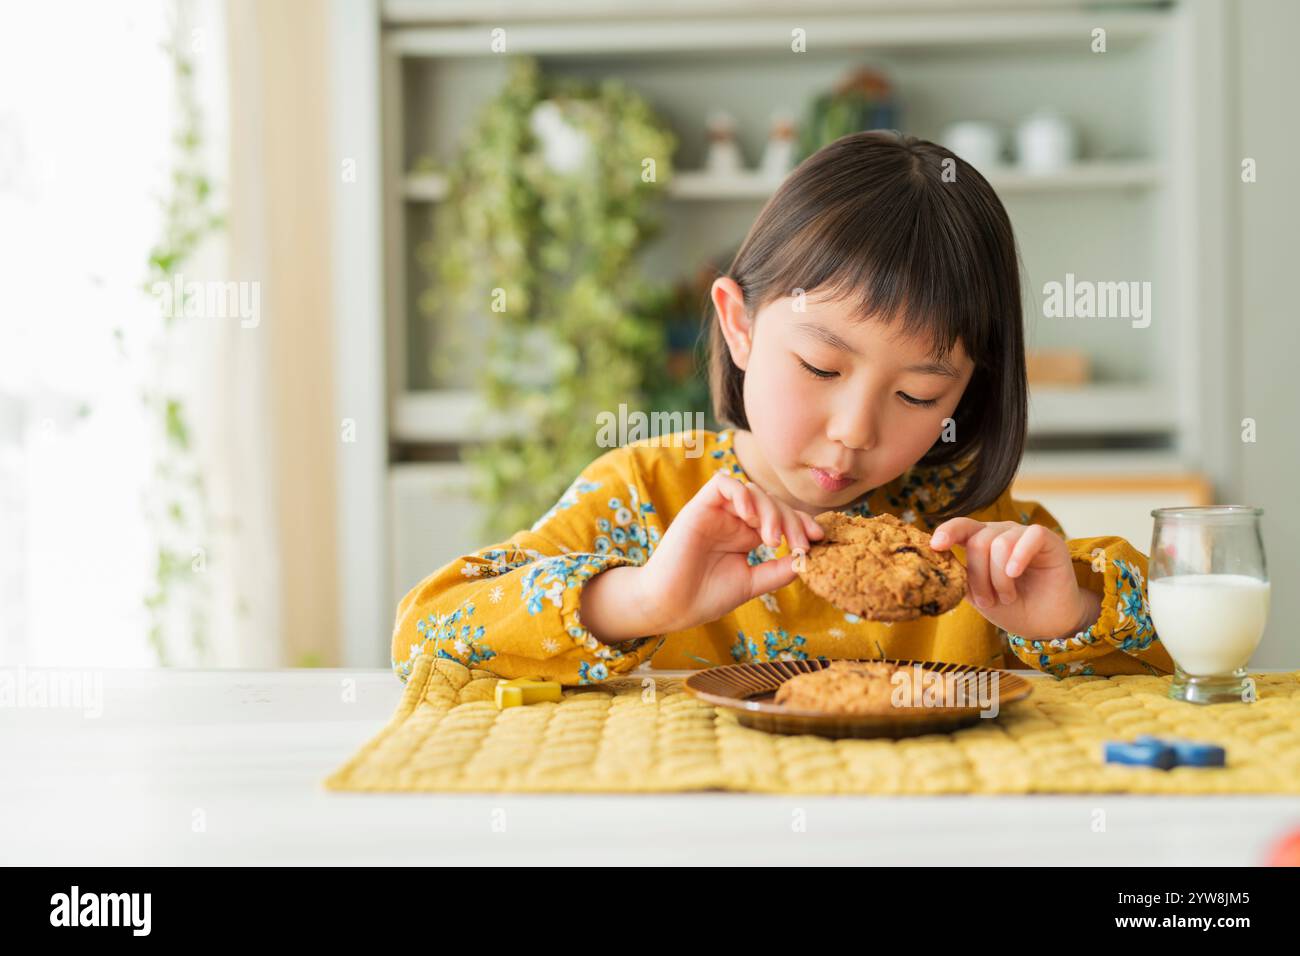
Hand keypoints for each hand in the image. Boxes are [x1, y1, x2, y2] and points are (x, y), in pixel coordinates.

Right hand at [634, 472, 824, 633]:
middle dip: (792, 520)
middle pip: (772, 503)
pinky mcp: (699, 507)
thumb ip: (778, 570)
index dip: (802, 523)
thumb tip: (808, 559)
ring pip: (752, 491)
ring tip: (772, 540)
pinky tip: (750, 518)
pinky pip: (724, 484)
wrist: (669, 606)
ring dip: (770, 511)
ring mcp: (717, 512)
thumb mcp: (751, 583)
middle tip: (798, 545)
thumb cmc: (704, 597)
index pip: (781, 517)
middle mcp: (733, 520)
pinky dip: (742, 494)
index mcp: (746, 536)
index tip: (818, 539)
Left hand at [929, 518, 1095, 639]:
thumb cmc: (1011, 607)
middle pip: (978, 542)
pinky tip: (1015, 573)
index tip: (936, 546)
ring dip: (1000, 578)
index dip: (947, 532)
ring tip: (1007, 597)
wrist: (1045, 624)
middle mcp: (1000, 532)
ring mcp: (1023, 533)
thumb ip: (960, 575)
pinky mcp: (1048, 539)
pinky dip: (1019, 556)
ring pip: (1000, 544)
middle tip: (988, 601)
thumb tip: (939, 558)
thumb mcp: (978, 595)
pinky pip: (1030, 536)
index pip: (960, 527)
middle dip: (979, 576)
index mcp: (980, 541)